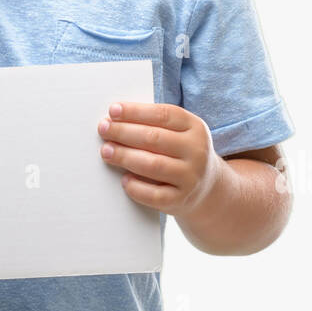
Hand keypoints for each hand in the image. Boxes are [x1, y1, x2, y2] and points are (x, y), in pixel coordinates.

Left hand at [97, 102, 219, 217]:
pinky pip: (153, 195)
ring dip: (124, 157)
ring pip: (152, 165)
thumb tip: (116, 119)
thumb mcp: (179, 132)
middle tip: (104, 129)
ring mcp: (191, 177)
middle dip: (123, 132)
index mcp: (195, 128)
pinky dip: (135, 187)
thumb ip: (154, 123)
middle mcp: (196, 151)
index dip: (135, 112)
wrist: (207, 187)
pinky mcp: (181, 199)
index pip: (163, 115)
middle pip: (154, 138)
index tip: (113, 111)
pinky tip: (124, 180)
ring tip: (106, 151)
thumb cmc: (181, 153)